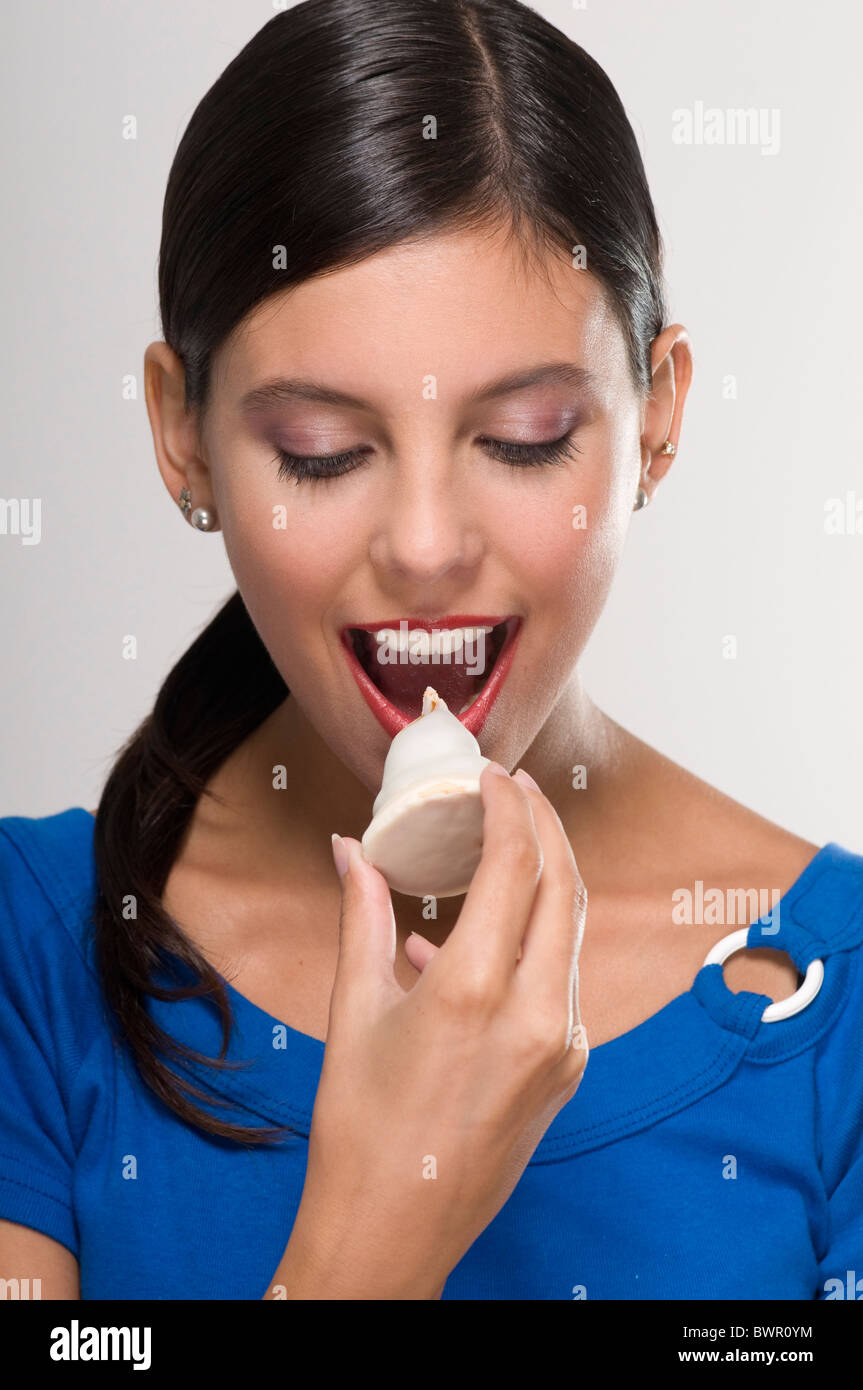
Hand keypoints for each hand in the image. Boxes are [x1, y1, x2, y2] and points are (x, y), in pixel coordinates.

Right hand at [288, 762, 587, 1298]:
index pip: (516, 865)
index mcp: (477, 991)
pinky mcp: (567, 1070)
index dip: (507, 807)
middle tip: (510, 789)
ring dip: (544, 876)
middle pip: (562, 886)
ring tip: (502, 843)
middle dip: (542, 825)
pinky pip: (558, 980)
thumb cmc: (360, 1129)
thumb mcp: (353, 1012)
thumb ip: (362, 916)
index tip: (489, 775)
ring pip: (569, 931)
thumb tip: (349, 848)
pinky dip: (529, 939)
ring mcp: (561, 1046)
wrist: (393, 1234)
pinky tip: (474, 936)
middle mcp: (536, 1014)